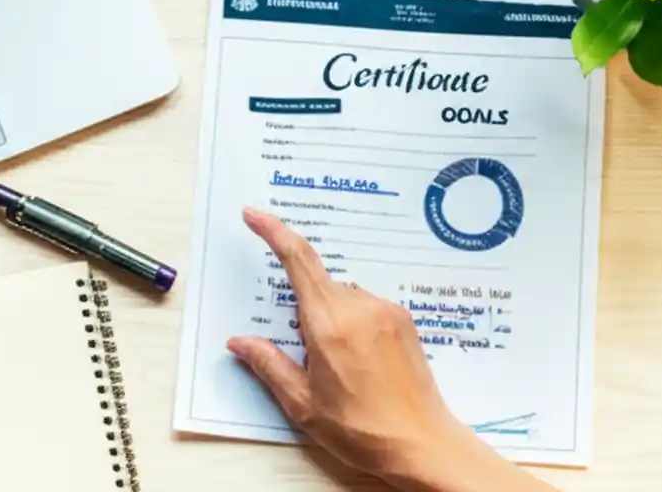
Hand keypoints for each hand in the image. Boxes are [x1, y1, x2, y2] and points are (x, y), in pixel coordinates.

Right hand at [228, 210, 554, 491]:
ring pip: (342, 297)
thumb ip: (268, 365)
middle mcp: (360, 307)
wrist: (421, 444)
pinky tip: (358, 363)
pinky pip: (366, 307)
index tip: (254, 216)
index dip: (273, 232)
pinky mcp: (403, 321)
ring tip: (338, 370)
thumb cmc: (363, 430)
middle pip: (318, 285)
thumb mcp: (303, 404)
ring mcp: (386, 311)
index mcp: (329, 323)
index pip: (297, 260)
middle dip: (302, 310)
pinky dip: (352, 325)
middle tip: (306, 356)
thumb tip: (240, 342)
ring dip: (329, 319)